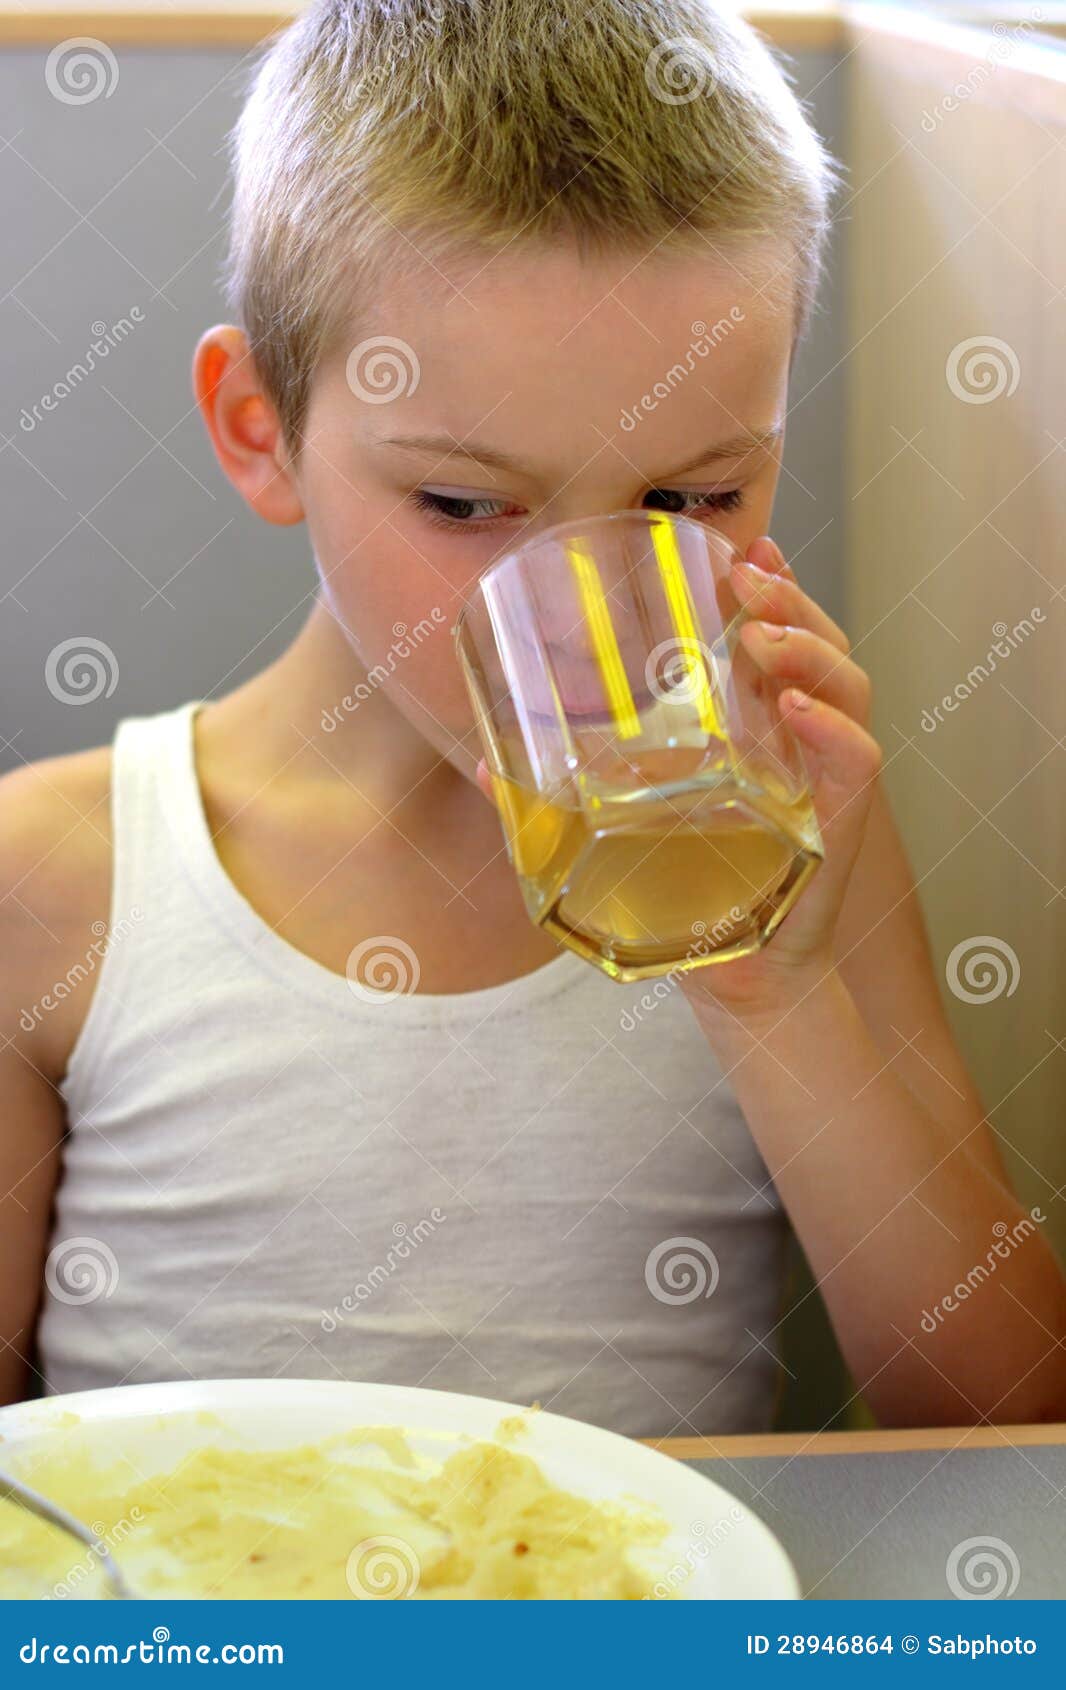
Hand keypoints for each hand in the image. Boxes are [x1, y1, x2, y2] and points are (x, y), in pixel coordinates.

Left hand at [472, 534, 881, 1022]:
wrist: (738, 978)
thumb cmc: (690, 896)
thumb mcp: (624, 830)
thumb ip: (561, 792)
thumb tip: (489, 761)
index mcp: (758, 726)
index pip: (777, 636)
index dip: (769, 585)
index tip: (736, 547)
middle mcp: (800, 740)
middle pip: (817, 642)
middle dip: (786, 598)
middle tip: (745, 573)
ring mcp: (823, 780)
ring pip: (845, 686)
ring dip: (808, 648)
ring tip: (761, 634)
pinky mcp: (835, 826)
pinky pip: (855, 762)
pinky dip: (833, 730)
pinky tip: (796, 709)